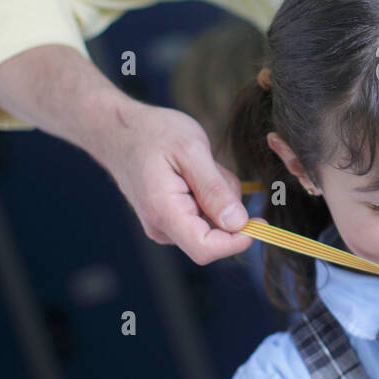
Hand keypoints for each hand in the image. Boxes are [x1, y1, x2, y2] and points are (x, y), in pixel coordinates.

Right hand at [101, 100, 252, 264]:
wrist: (117, 129)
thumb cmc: (152, 133)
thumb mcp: (191, 150)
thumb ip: (214, 189)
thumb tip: (238, 223)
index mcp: (164, 212)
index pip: (206, 249)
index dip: (238, 241)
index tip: (261, 220)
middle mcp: (162, 227)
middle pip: (213, 236)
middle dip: (227, 207)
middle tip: (215, 169)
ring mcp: (164, 225)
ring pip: (211, 223)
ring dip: (219, 197)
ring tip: (200, 165)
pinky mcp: (169, 218)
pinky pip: (202, 214)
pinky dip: (209, 194)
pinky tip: (194, 171)